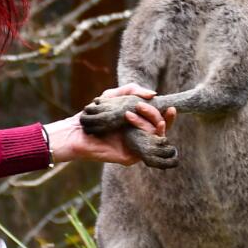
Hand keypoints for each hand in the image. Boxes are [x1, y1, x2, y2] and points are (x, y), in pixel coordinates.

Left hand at [46, 84, 175, 165]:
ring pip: (156, 138)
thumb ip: (133, 90)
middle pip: (162, 130)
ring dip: (146, 123)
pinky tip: (132, 124)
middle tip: (141, 106)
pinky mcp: (131, 158)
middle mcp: (140, 138)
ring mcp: (136, 148)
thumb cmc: (93, 113)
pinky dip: (143, 136)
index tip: (171, 107)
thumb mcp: (114, 95)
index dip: (169, 117)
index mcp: (139, 125)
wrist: (76, 130)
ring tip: (128, 114)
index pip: (161, 123)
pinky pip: (146, 149)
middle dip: (156, 116)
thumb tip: (154, 94)